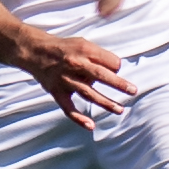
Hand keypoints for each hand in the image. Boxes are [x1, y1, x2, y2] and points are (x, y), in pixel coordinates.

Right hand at [17, 30, 137, 131]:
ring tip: (120, 110)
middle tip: (133, 91)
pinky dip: (79, 118)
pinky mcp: (57, 92)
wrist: (36, 52)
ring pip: (89, 94)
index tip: (114, 70)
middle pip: (102, 76)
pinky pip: (68, 108)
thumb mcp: (83, 43)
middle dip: (119, 84)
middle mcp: (75, 65)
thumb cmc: (64, 48)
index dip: (115, 66)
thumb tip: (115, 72)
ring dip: (106, 103)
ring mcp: (66, 80)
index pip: (109, 61)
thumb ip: (99, 56)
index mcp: (84, 50)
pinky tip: (91, 125)